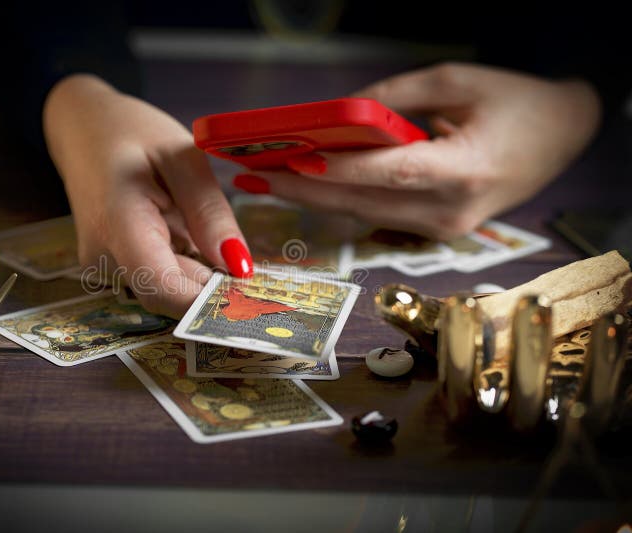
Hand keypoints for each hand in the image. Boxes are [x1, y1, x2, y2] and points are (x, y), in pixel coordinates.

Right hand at [43, 74, 251, 317]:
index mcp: (119, 224)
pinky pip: (156, 277)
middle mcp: (104, 257)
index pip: (164, 289)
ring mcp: (103, 266)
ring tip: (198, 224)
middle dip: (211, 284)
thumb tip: (240, 266)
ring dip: (196, 270)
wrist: (81, 128)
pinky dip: (180, 262)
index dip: (207, 302)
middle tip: (239, 252)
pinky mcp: (110, 268)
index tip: (247, 293)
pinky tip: (180, 229)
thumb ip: (210, 212)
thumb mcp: (183, 157)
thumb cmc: (131, 132)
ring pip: (166, 288)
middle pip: (170, 293)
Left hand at [233, 62, 600, 239]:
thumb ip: (394, 100)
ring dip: (315, 198)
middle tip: (253, 175)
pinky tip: (309, 185)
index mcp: (464, 171)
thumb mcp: (456, 81)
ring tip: (266, 179)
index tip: (289, 163)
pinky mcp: (437, 230)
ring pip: (365, 214)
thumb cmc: (516, 103)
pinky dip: (343, 199)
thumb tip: (338, 116)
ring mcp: (444, 229)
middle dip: (303, 191)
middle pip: (363, 203)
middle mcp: (452, 212)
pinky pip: (380, 214)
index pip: (388, 173)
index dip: (336, 171)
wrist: (562, 136)